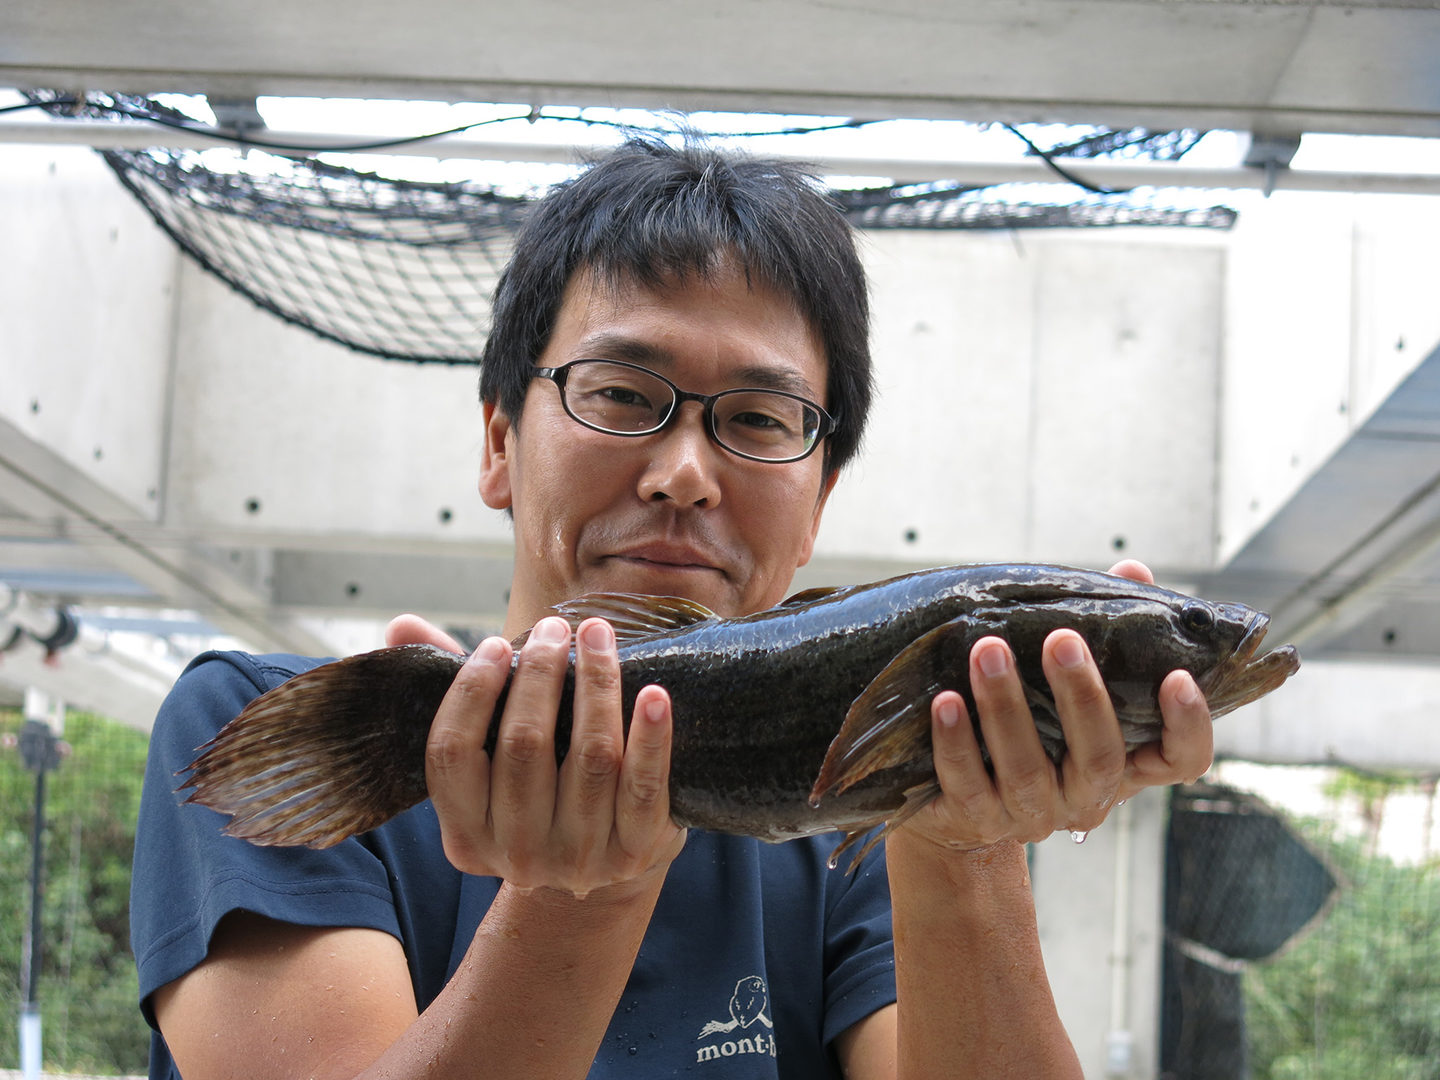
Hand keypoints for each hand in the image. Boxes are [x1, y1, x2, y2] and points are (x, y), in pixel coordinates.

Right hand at [383, 614, 686, 896]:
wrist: (605, 862)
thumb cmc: (538, 786)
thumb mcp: (488, 757)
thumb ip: (449, 693)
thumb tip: (400, 626)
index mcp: (466, 835)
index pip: (452, 754)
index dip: (471, 692)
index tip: (496, 645)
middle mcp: (519, 855)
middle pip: (523, 748)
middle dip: (540, 675)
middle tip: (555, 629)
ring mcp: (580, 857)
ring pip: (589, 758)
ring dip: (596, 685)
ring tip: (598, 633)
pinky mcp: (636, 852)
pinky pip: (643, 787)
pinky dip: (651, 738)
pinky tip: (653, 693)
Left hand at [899, 559, 1213, 851]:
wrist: (958, 800)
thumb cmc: (1031, 723)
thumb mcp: (1069, 681)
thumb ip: (1106, 629)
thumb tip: (1133, 571)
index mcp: (1125, 764)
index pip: (1181, 759)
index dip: (1188, 725)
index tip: (1176, 676)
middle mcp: (1086, 797)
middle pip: (1099, 757)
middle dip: (1081, 695)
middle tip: (1061, 639)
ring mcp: (1033, 814)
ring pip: (1027, 769)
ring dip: (1006, 707)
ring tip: (988, 650)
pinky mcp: (977, 819)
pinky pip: (967, 784)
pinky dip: (956, 742)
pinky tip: (946, 701)